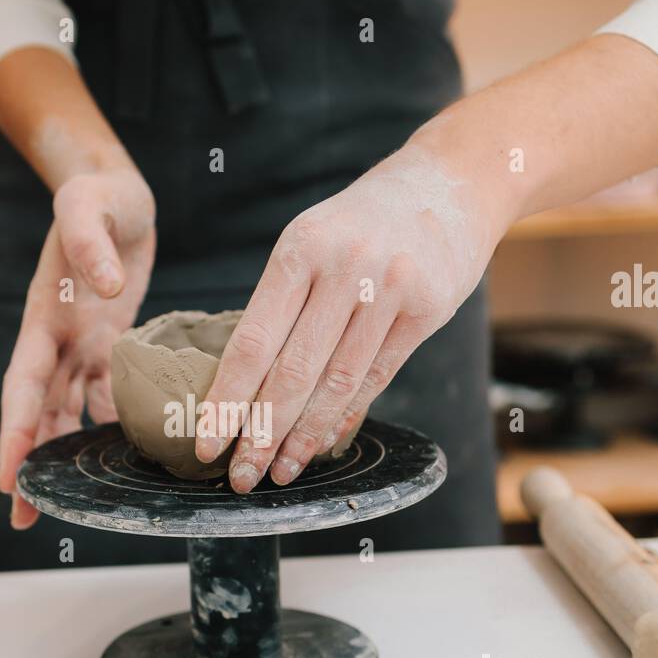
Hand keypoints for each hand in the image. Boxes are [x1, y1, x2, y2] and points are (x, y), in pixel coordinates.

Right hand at [0, 166, 154, 527]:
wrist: (114, 191)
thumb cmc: (97, 195)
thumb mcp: (89, 205)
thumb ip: (91, 240)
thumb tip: (107, 289)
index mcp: (45, 319)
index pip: (24, 387)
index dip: (15, 434)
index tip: (10, 479)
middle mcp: (58, 341)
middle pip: (37, 415)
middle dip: (29, 466)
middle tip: (24, 520)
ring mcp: (82, 346)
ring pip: (68, 413)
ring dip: (65, 458)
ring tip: (68, 505)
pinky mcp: (110, 345)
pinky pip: (108, 395)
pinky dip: (112, 427)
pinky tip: (124, 459)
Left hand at [194, 138, 511, 491]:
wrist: (451, 181)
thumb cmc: (364, 221)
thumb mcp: (311, 238)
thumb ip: (283, 303)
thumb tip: (245, 386)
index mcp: (299, 249)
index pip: (253, 342)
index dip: (226, 400)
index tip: (206, 444)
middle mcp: (343, 268)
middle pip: (291, 371)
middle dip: (260, 433)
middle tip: (240, 476)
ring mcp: (389, 289)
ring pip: (335, 382)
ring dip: (303, 437)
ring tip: (280, 471)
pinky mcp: (427, 310)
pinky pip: (377, 376)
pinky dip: (346, 415)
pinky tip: (322, 443)